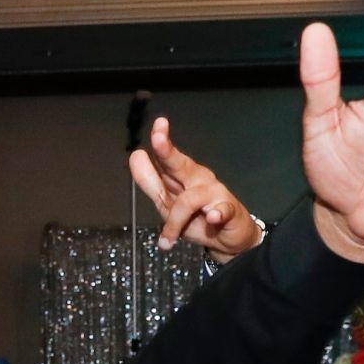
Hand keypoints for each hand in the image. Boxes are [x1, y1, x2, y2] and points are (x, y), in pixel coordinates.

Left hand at [127, 117, 259, 260]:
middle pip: (180, 165)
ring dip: (175, 221)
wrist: (228, 237)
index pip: (168, 158)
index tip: (158, 125)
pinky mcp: (229, 210)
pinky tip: (212, 217)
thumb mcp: (167, 203)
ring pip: (190, 199)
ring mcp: (215, 193)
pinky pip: (221, 210)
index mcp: (181, 176)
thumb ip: (151, 182)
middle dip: (167, 152)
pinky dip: (216, 214)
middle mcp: (197, 180)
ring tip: (167, 239)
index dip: (161, 143)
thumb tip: (135, 156)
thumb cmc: (197, 218)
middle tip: (157, 137)